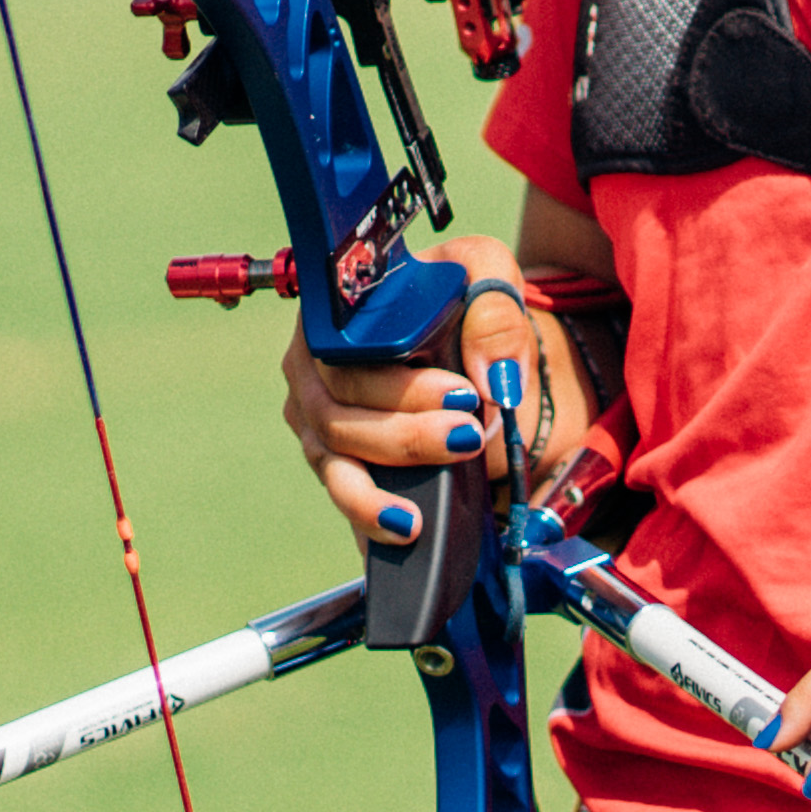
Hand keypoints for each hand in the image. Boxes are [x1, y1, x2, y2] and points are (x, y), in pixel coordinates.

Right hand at [282, 235, 597, 550]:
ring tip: (418, 512)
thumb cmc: (471, 307)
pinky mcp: (334, 457)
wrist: (480, 356)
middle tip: (468, 437)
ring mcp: (317, 413)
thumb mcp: (493, 281)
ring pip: (332, 457)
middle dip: (406, 433)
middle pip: (338, 408)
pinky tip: (400, 530)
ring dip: (377, 487)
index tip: (461, 394)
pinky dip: (367, 513)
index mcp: (341, 310)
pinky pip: (341, 490)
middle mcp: (314, 362)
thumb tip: (490, 376)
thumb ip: (496, 311)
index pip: (347, 349)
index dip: (398, 380)